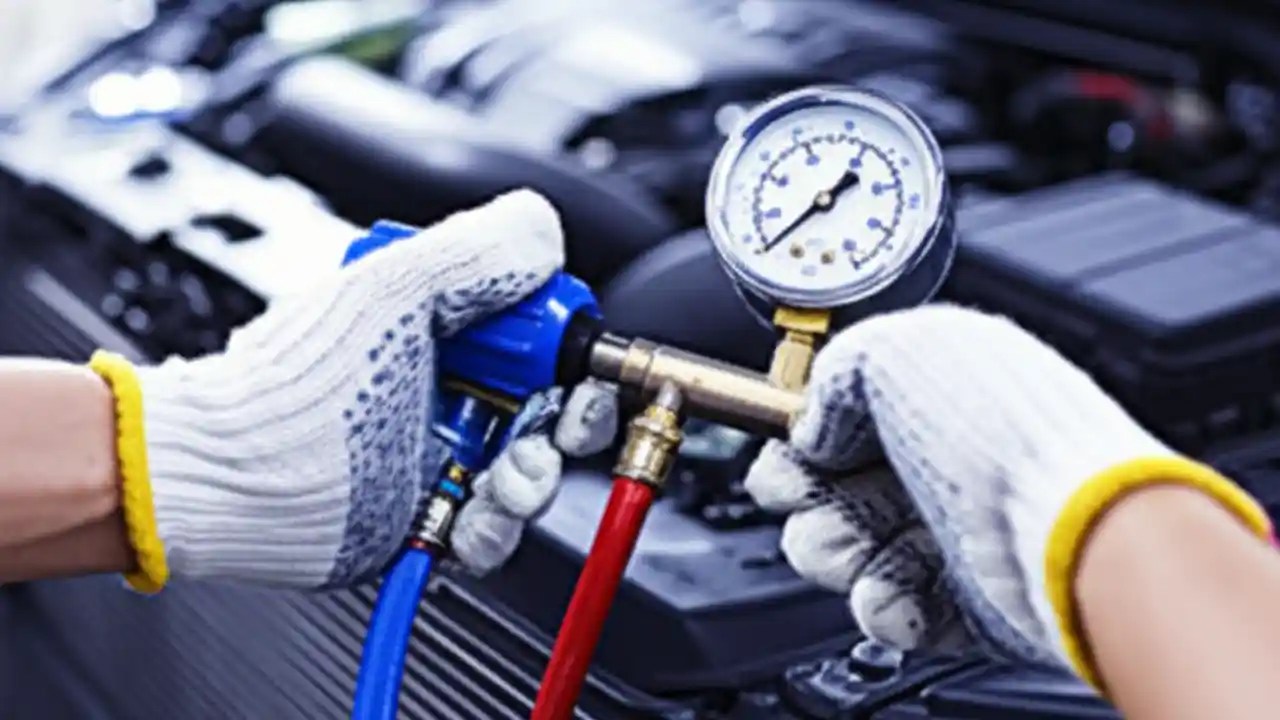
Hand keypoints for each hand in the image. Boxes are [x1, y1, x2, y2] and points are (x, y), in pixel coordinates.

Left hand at [123, 190, 616, 589]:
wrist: (230, 473)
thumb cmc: (291, 382)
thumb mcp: (390, 289)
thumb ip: (475, 250)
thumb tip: (541, 234)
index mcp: (449, 331)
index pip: (544, 337)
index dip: (570, 353)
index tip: (566, 363)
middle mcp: (450, 394)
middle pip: (554, 411)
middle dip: (568, 423)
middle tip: (551, 426)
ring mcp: (439, 459)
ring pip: (531, 476)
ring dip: (532, 481)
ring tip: (501, 479)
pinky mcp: (427, 520)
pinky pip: (491, 534)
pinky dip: (492, 532)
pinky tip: (468, 516)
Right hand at [744, 304, 1268, 681]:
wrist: (1071, 529)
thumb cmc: (1008, 432)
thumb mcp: (897, 348)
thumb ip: (833, 370)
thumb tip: (813, 425)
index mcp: (926, 394)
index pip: (830, 421)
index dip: (795, 438)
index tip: (793, 447)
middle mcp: (936, 462)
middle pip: (823, 492)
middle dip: (805, 502)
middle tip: (825, 501)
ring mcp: (947, 534)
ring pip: (844, 556)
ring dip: (838, 554)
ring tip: (867, 548)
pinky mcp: (960, 602)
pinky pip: (888, 610)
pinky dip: (884, 604)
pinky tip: (904, 589)